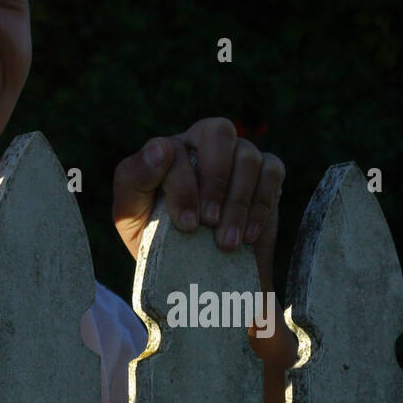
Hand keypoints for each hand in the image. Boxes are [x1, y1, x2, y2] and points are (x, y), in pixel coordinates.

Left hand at [111, 117, 284, 288]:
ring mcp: (238, 155)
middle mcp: (204, 144)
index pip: (176, 148)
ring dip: (238, 201)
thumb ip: (134, 177)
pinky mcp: (266, 174)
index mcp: (170, 149)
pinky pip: (273, 171)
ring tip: (226, 241)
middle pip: (218, 131)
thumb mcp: (130, 213)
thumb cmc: (154, 236)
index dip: (183, 185)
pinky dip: (261, 204)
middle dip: (215, 179)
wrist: (195, 271)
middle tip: (209, 222)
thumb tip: (161, 148)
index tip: (186, 225)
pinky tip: (248, 235)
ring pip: (248, 155)